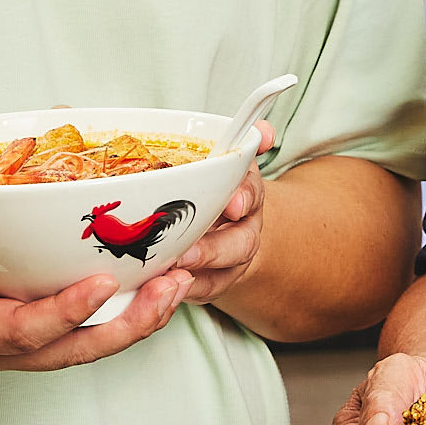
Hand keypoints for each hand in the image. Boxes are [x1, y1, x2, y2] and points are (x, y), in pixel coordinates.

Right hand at [0, 201, 193, 377]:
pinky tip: (148, 280)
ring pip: (79, 345)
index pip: (19, 331)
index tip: (105, 283)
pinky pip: (73, 330)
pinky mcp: (17, 328)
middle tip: (175, 285)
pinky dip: (114, 310)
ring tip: (179, 282)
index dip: (64, 312)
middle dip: (125, 325)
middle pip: (67, 350)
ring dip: (132, 320)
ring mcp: (5, 344)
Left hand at [170, 123, 270, 311]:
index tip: (233, 204)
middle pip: (240, 244)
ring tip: (169, 273)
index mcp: (246, 197)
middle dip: (213, 250)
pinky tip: (161, 288)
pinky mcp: (211, 284)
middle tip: (186, 253)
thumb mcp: (228, 161)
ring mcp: (230, 263)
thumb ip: (242, 144)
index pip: (252, 194)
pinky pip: (201, 293)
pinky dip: (184, 292)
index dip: (245, 198)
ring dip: (196, 277)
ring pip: (221, 276)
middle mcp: (244, 232)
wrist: (227, 226)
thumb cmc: (217, 189)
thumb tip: (264, 131)